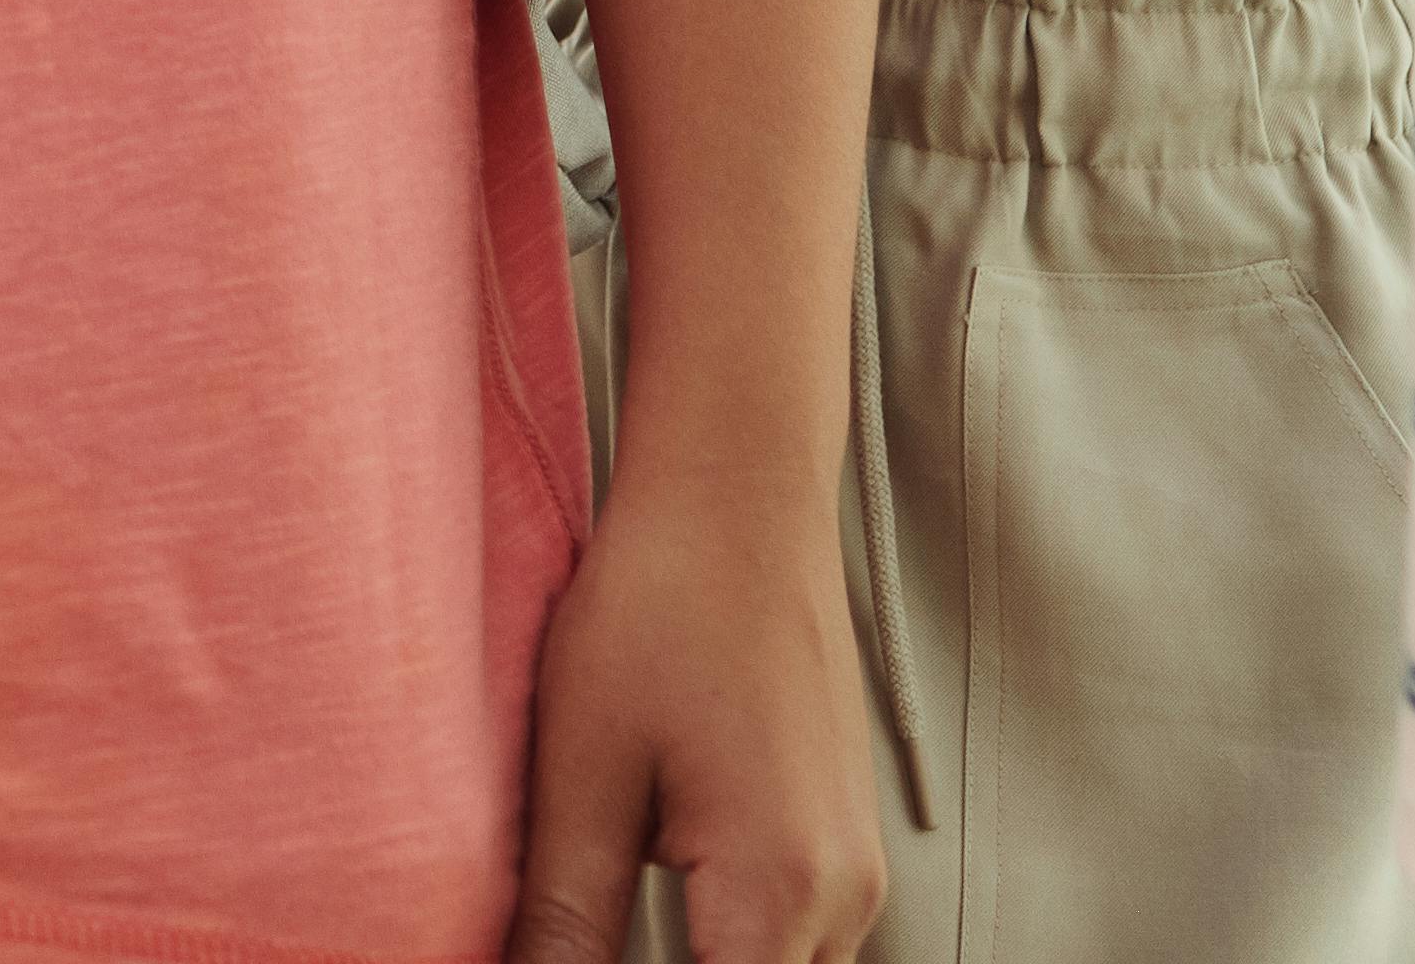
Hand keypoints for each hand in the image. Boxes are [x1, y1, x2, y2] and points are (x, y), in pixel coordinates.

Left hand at [514, 473, 881, 963]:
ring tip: (604, 925)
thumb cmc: (663, 603)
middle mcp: (842, 897)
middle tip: (574, 934)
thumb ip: (562, 921)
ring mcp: (852, 874)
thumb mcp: (582, 773)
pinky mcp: (839, 847)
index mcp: (778, 889)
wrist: (737, 495)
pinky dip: (725, 947)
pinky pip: (790, 940)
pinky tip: (655, 911)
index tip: (565, 955)